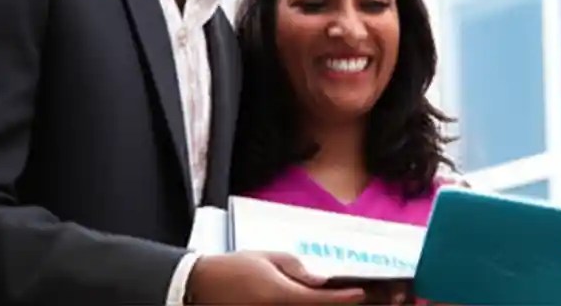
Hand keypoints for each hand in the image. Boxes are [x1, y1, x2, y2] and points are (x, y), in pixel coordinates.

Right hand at [186, 251, 365, 303]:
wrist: (200, 285)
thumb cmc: (234, 268)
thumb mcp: (268, 259)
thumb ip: (297, 270)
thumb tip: (321, 282)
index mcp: (279, 294)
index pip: (319, 299)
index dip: (343, 297)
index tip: (360, 293)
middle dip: (334, 304)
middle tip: (357, 298)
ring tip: (338, 298)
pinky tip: (314, 301)